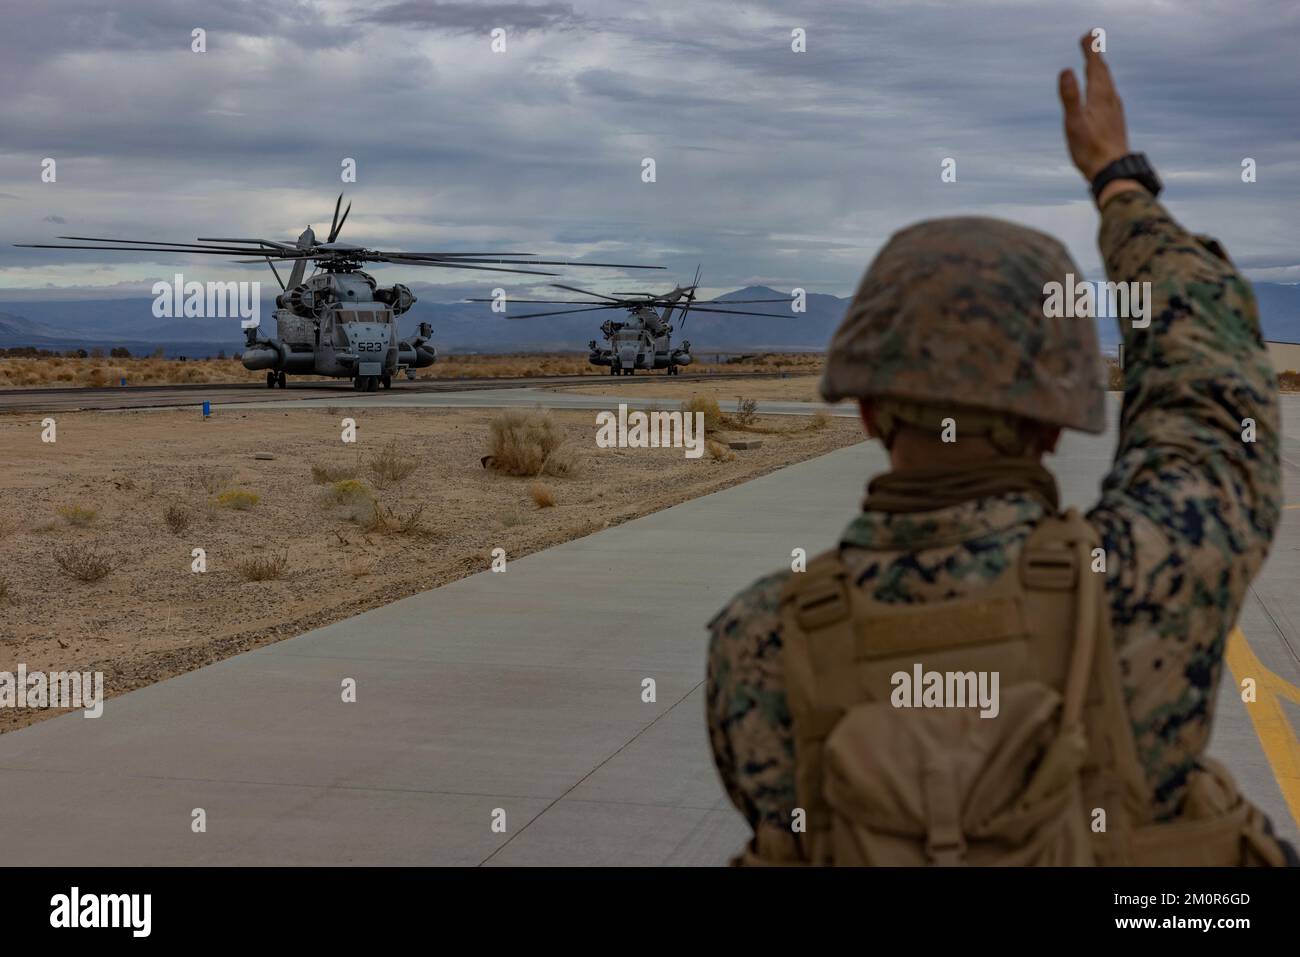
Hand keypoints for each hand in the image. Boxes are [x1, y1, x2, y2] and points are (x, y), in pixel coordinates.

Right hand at [1059, 33, 1129, 181]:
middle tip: (1089, 39)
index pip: (1095, 66)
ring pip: (1107, 83)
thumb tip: (1066, 69)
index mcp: (1100, 96)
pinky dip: (1104, 86)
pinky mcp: (1115, 121)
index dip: (1090, 50)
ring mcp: (1114, 110)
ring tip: (1095, 63)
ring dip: (1100, 70)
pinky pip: (1109, 95)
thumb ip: (1070, 96)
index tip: (1086, 35)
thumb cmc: (1090, 149)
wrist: (1113, 170)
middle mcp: (1110, 99)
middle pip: (1103, 71)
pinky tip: (1103, 94)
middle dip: (1095, 55)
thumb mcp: (1074, 123)